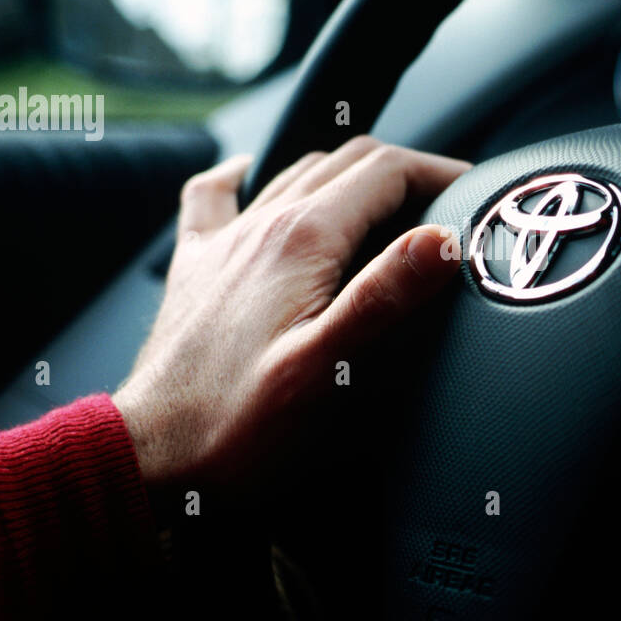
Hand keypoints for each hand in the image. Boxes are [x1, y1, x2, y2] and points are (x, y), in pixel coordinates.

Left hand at [112, 138, 469, 495]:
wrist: (148, 459)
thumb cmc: (236, 428)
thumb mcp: (328, 368)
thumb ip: (385, 296)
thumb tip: (440, 240)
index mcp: (301, 239)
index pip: (386, 170)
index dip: (439, 171)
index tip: (473, 189)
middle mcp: (260, 225)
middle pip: (346, 161)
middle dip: (405, 169)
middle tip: (447, 197)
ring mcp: (225, 242)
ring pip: (296, 171)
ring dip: (349, 172)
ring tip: (390, 197)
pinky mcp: (197, 267)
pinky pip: (217, 196)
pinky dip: (245, 177)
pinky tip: (251, 174)